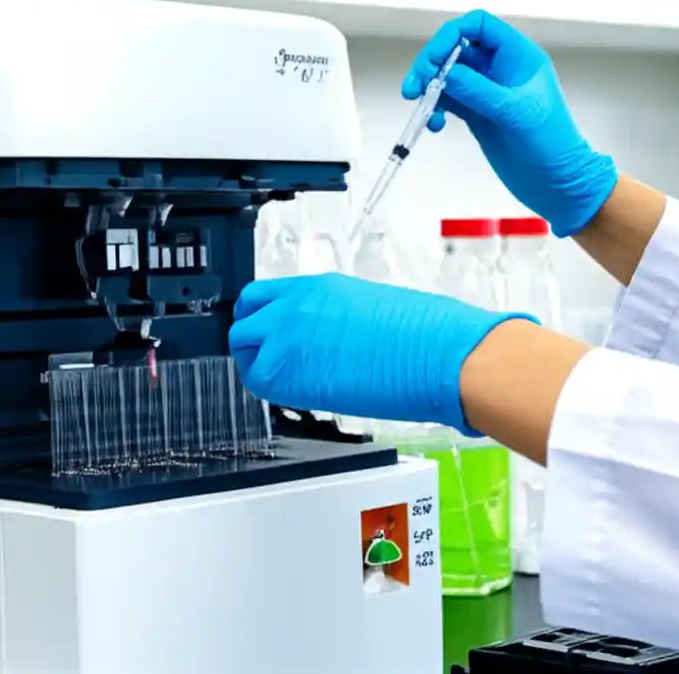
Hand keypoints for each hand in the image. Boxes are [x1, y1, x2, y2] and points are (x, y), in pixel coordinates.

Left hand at [229, 273, 532, 432]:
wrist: (436, 353)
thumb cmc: (422, 332)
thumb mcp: (366, 306)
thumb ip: (332, 316)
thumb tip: (326, 334)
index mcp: (316, 287)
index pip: (260, 297)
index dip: (259, 318)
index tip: (265, 331)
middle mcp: (295, 308)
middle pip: (242, 324)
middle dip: (251, 342)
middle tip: (269, 359)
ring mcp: (288, 340)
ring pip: (244, 352)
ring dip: (259, 365)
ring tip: (289, 379)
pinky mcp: (292, 374)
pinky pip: (261, 383)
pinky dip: (272, 389)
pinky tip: (300, 392)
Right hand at [404, 10, 618, 236]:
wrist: (557, 183)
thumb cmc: (551, 144)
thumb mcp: (516, 114)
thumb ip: (480, 91)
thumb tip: (445, 73)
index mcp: (518, 56)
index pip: (479, 26)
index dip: (452, 35)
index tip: (434, 59)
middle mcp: (501, 68)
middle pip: (456, 49)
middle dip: (432, 64)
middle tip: (415, 88)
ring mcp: (487, 92)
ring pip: (448, 76)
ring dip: (428, 86)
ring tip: (418, 104)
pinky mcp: (477, 115)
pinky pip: (448, 101)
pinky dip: (436, 108)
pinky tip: (435, 125)